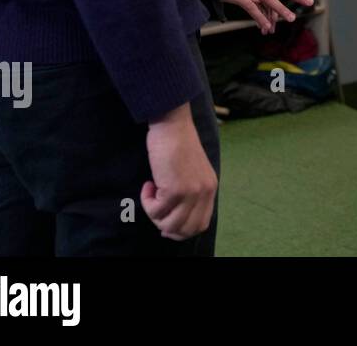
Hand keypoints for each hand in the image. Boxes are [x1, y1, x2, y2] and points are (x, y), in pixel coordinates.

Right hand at [142, 103, 217, 240]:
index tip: (166, 225)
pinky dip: (147, 201)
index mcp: (210, 188)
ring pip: (169, 225)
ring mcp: (191, 192)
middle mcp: (204, 192)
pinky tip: (149, 183)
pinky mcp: (175, 189)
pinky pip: (155, 211)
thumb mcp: (192, 172)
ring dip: (155, 214)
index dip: (182, 231)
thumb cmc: (178, 145)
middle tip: (155, 209)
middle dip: (166, 226)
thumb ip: (190, 192)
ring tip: (152, 193)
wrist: (172, 125)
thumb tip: (173, 220)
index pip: (201, 224)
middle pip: (186, 230)